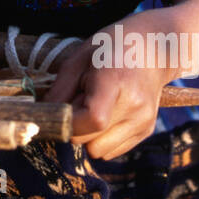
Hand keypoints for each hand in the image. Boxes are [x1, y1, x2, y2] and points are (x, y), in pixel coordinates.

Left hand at [40, 18, 174, 160]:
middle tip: (79, 100)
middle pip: (89, 140)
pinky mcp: (146, 131)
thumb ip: (59, 91)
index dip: (68, 121)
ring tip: (94, 106)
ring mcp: (143, 121)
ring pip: (98, 151)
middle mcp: (135, 106)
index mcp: (116, 82)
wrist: (154, 47)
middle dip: (75, 126)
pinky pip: (111, 150)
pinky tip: (108, 112)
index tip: (59, 108)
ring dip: (88, 135)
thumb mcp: (78, 58)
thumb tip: (44, 117)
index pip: (92, 120)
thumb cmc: (110, 48)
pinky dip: (102, 137)